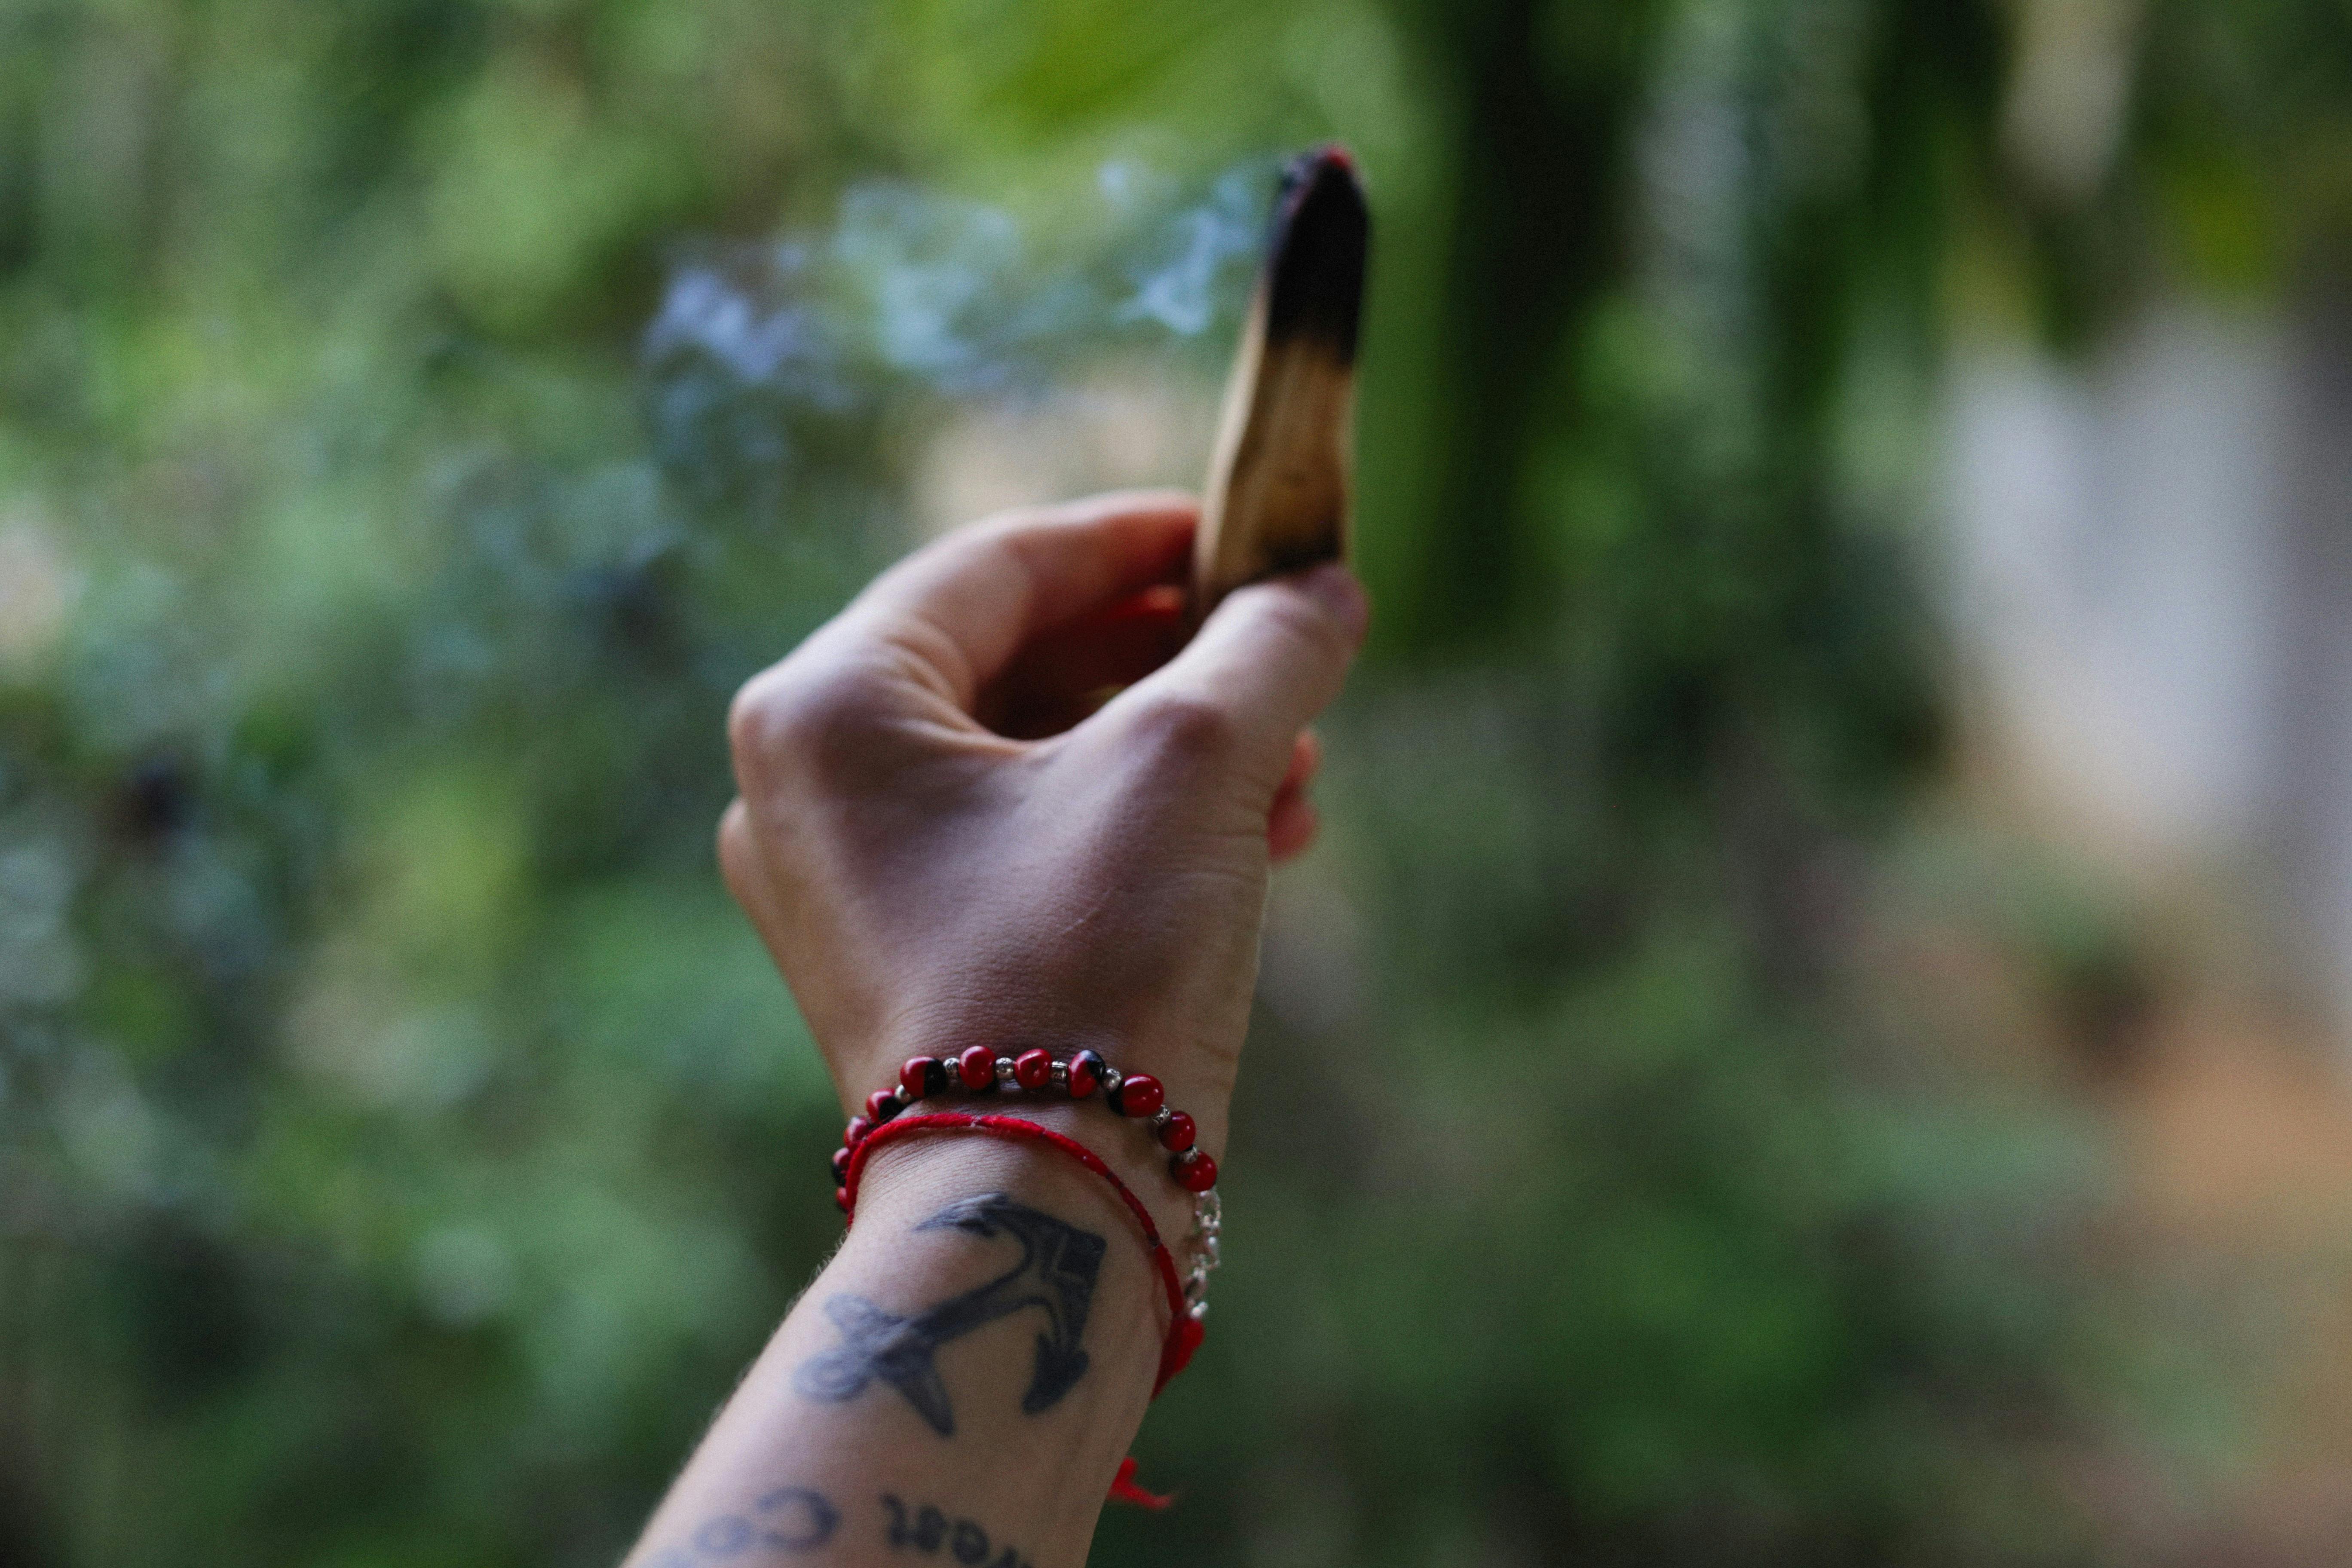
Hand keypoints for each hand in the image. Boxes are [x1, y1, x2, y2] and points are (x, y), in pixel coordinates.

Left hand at [717, 491, 1366, 1190]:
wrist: (1036, 1211)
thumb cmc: (1090, 962)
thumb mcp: (1197, 763)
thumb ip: (1264, 647)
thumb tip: (1324, 588)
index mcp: (827, 707)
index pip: (997, 565)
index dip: (1135, 537)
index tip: (1242, 533)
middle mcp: (803, 790)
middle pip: (1017, 664)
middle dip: (1174, 661)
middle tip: (1282, 653)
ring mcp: (843, 888)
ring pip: (1033, 765)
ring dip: (1176, 751)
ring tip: (1302, 770)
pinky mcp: (900, 966)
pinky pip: (1024, 849)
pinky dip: (1135, 828)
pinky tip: (1265, 841)